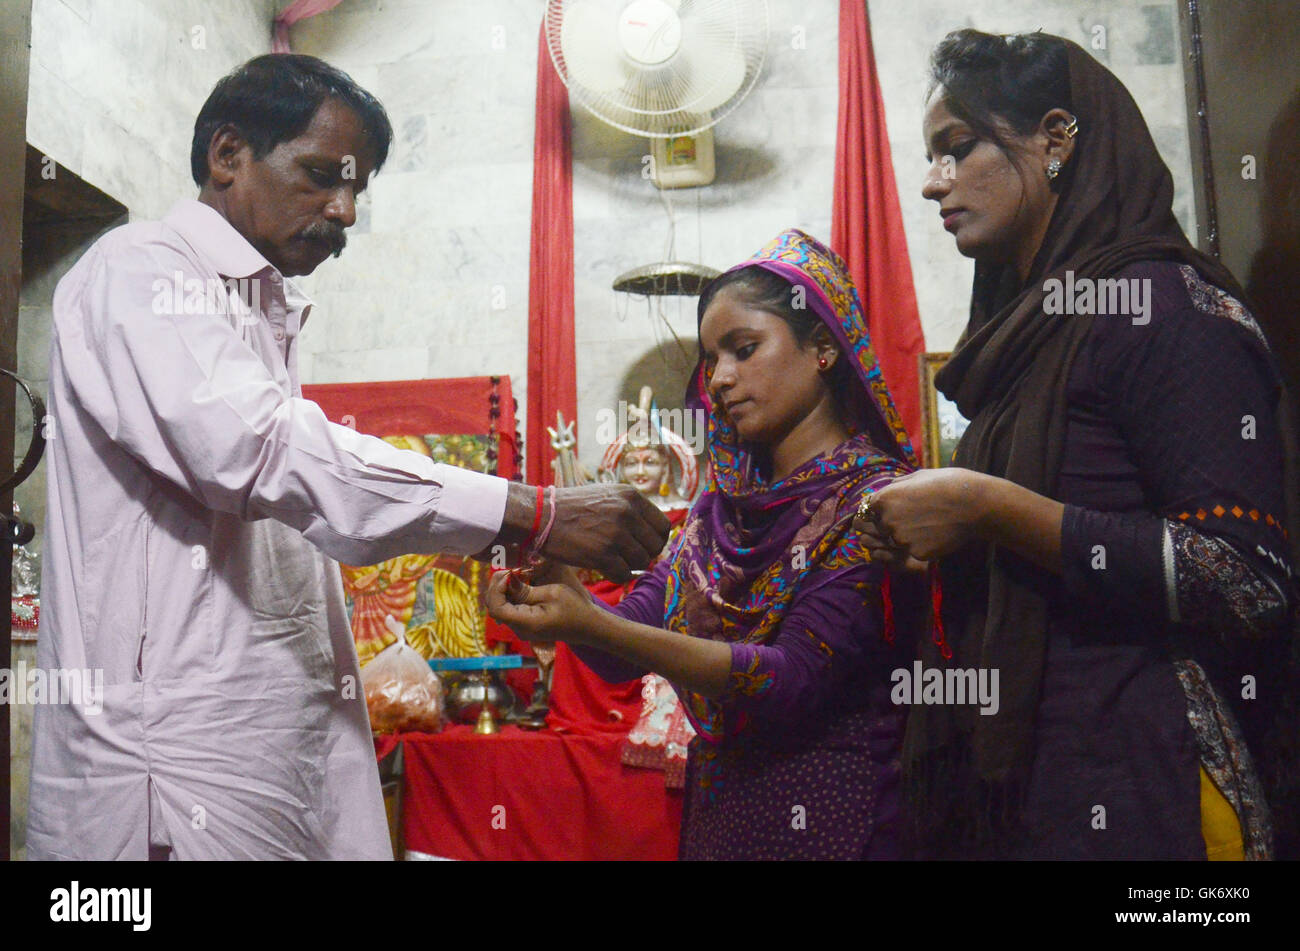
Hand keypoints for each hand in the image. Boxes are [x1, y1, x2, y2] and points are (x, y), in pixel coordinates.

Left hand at [485, 570, 599, 644]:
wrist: (588, 625)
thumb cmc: (574, 608)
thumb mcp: (551, 593)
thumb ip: (525, 590)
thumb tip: (506, 580)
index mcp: (526, 623)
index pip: (496, 608)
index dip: (496, 589)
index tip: (508, 574)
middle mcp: (520, 629)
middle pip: (495, 608)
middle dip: (497, 587)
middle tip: (510, 570)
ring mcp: (521, 628)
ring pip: (500, 607)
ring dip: (503, 590)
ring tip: (514, 573)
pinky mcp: (525, 624)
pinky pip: (510, 609)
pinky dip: (509, 595)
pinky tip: (518, 582)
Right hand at [541, 484, 669, 581]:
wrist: (540, 515)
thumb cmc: (572, 508)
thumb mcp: (607, 496)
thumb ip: (631, 510)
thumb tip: (654, 534)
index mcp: (631, 496)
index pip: (663, 526)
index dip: (655, 541)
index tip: (644, 547)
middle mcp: (627, 512)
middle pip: (655, 547)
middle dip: (643, 556)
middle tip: (627, 557)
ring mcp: (615, 534)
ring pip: (641, 562)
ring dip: (629, 566)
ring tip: (612, 560)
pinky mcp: (602, 554)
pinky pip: (624, 575)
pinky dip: (616, 576)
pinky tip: (604, 569)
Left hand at [856, 468, 988, 565]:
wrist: (973, 504)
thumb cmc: (946, 484)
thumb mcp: (917, 476)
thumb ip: (897, 485)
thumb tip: (888, 488)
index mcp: (884, 499)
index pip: (869, 510)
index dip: (879, 510)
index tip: (892, 509)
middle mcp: (888, 521)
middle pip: (881, 528)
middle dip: (892, 524)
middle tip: (915, 517)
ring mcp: (901, 540)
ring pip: (897, 541)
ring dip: (908, 536)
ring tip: (928, 524)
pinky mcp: (916, 554)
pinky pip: (913, 551)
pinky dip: (922, 545)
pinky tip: (937, 534)